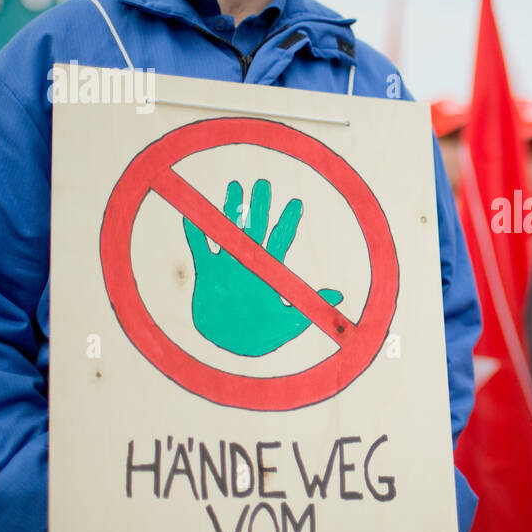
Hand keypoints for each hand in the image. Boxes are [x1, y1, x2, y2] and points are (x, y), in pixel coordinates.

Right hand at [183, 179, 343, 356]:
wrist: (231, 348)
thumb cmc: (262, 335)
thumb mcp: (290, 322)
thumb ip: (310, 306)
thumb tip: (339, 296)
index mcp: (269, 271)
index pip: (281, 240)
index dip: (289, 222)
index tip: (297, 203)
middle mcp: (249, 263)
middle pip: (255, 227)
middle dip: (260, 205)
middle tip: (263, 183)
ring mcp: (227, 266)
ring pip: (228, 230)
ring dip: (230, 210)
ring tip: (234, 186)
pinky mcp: (207, 274)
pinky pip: (200, 248)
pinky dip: (196, 233)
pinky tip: (192, 215)